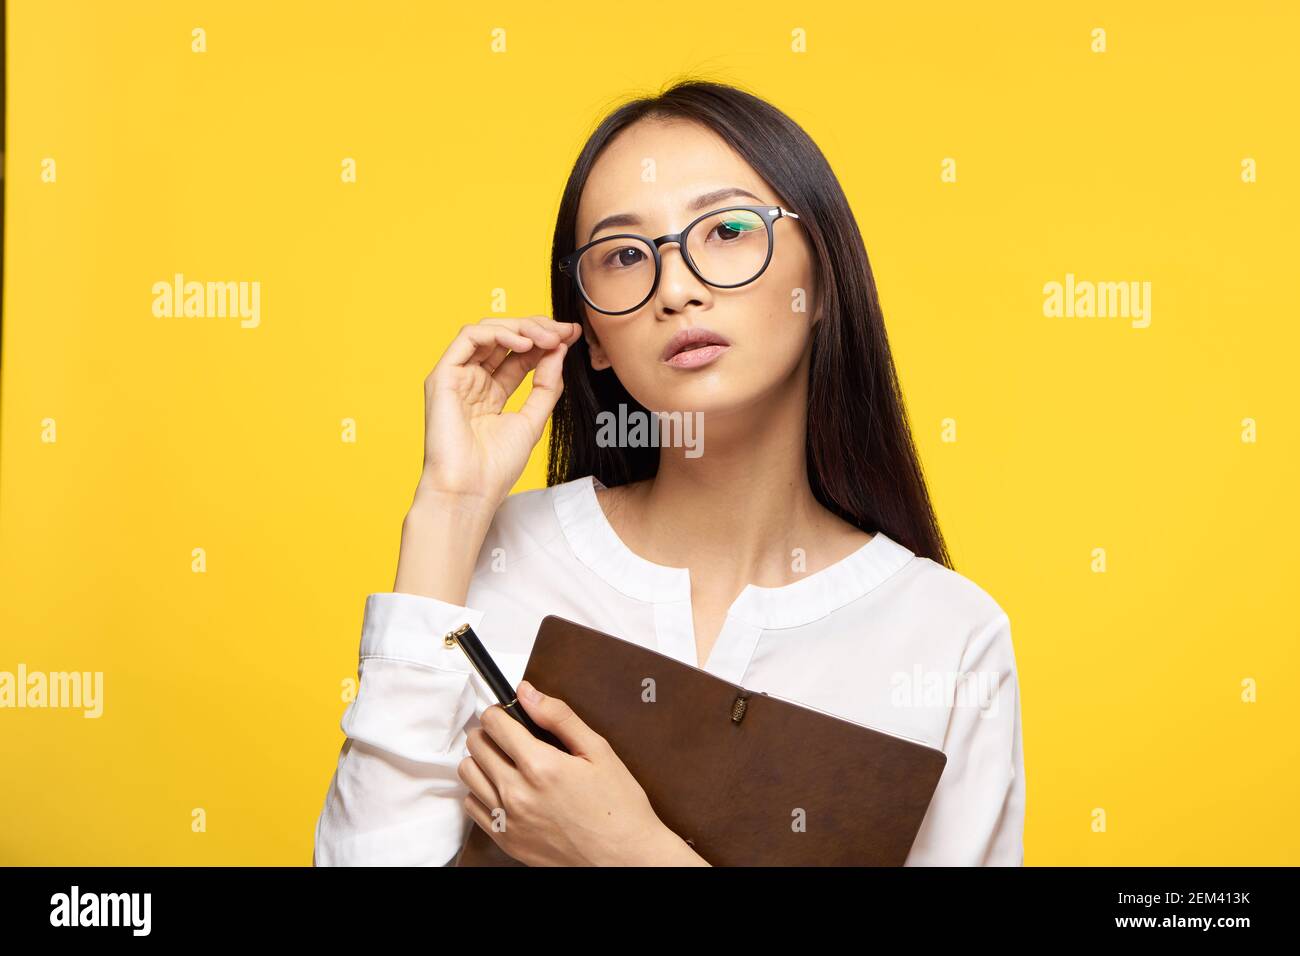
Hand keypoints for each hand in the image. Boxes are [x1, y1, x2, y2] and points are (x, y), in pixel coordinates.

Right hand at [418, 315, 582, 513]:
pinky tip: (524, 343)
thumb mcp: (533, 420)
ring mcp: (457, 377)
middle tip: (564, 331)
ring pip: (487, 331)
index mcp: (491, 393)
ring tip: (548, 337)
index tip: (573, 336)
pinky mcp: (443, 375)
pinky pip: (469, 337)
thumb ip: (546, 385)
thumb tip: (559, 349)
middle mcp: (472, 381)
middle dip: (537, 328)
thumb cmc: (496, 466)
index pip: (519, 355)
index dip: (546, 341)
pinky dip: (498, 333)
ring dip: (521, 327)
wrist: (471, 490)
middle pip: (505, 339)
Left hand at [458, 680, 703, 865]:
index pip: (494, 723)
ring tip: (506, 761)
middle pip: (476, 745)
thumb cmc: (619, 805)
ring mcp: (508, 820)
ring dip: (482, 760)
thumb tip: (527, 692)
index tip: (508, 714)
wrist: (625, 858)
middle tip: (509, 736)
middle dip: (489, 732)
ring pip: (468, 774)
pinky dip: (482, 791)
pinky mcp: (506, 840)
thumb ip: (559, 717)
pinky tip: (504, 788)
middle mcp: (517, 793)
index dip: (499, 712)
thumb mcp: (598, 751)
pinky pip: (472, 806)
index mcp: (541, 766)